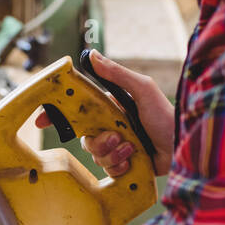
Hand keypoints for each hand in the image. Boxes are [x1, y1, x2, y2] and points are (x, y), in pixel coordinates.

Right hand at [36, 50, 174, 176]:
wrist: (182, 145)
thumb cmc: (166, 114)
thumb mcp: (142, 88)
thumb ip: (116, 73)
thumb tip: (91, 53)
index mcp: (110, 108)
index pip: (78, 111)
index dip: (57, 116)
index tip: (41, 121)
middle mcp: (111, 127)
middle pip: (85, 138)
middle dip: (99, 140)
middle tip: (116, 137)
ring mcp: (117, 147)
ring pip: (96, 155)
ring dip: (113, 153)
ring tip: (131, 148)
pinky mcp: (124, 165)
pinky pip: (108, 170)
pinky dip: (120, 165)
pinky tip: (133, 160)